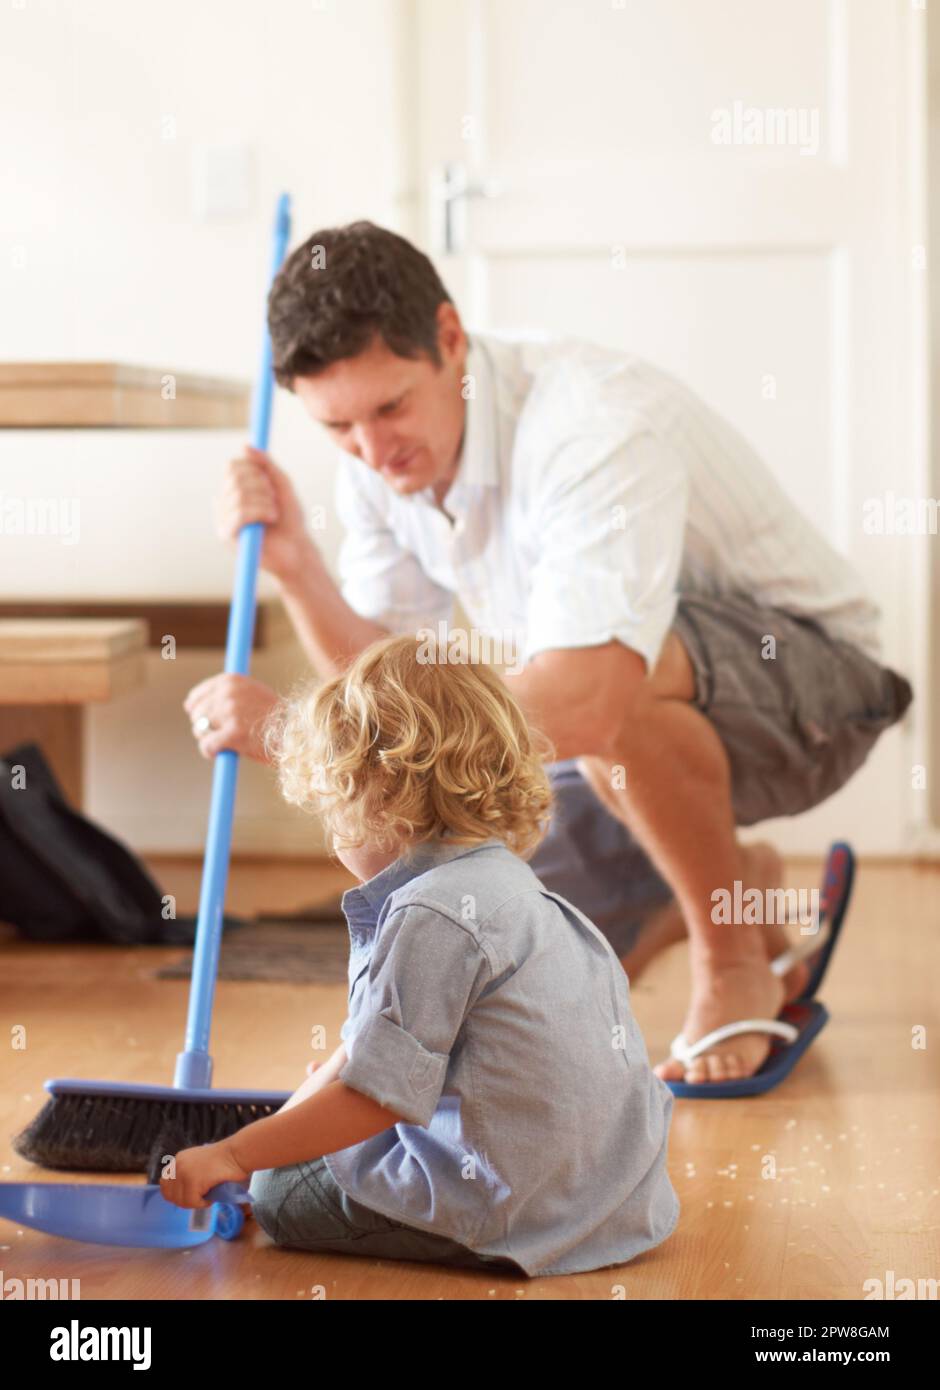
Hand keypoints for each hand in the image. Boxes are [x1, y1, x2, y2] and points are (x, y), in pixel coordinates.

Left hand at [158, 1140, 249, 1209]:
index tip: (187, 1196)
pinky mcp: (192, 1181)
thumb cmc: (227, 1161)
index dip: (174, 1193)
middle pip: (169, 1194)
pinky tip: (212, 1196)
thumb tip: (182, 1195)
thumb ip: (189, 1174)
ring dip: (195, 1202)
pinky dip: (202, 1204)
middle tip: (200, 1197)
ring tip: (208, 1196)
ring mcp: (183, 1172)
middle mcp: (178, 1164)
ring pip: (181, 1201)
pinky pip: (192, 1202)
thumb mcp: (201, 1164)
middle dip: (184, 1200)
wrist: (238, 1153)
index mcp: (180, 1159)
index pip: (165, 1182)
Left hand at [183, 673, 280, 760]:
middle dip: (204, 726)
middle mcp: (228, 693)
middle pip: (196, 714)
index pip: (197, 695)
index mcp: (231, 681)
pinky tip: (223, 753)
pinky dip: (211, 752)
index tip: (203, 721)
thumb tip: (189, 704)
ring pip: (200, 730)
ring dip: (208, 739)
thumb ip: (226, 694)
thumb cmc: (274, 717)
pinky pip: (207, 745)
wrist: (294, 732)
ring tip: (226, 743)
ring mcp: (229, 713)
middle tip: (220, 734)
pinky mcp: (232, 734)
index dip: (197, 711)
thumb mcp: (252, 692)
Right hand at [216, 446, 314, 584]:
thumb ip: (266, 465)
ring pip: (239, 495)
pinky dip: (260, 512)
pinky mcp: (227, 536)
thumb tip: (246, 445)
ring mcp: (222, 520)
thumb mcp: (281, 486)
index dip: (254, 470)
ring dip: (264, 501)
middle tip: (274, 500)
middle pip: (235, 478)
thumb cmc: (289, 520)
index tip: (270, 483)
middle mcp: (223, 505)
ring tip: (274, 513)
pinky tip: (270, 519)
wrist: (297, 550)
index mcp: (233, 492)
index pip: (233, 467)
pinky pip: (239, 513)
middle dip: (261, 486)